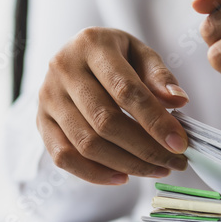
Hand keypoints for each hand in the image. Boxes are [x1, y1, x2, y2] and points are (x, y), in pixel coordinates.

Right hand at [37, 27, 189, 184]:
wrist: (75, 55)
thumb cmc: (114, 55)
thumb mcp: (140, 52)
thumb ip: (159, 75)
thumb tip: (177, 101)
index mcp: (91, 44)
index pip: (125, 90)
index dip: (155, 121)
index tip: (180, 143)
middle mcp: (63, 69)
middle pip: (105, 121)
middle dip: (144, 148)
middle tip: (174, 162)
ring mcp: (47, 97)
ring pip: (86, 143)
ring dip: (126, 164)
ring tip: (156, 169)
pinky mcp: (40, 120)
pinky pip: (63, 157)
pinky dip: (94, 174)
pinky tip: (123, 176)